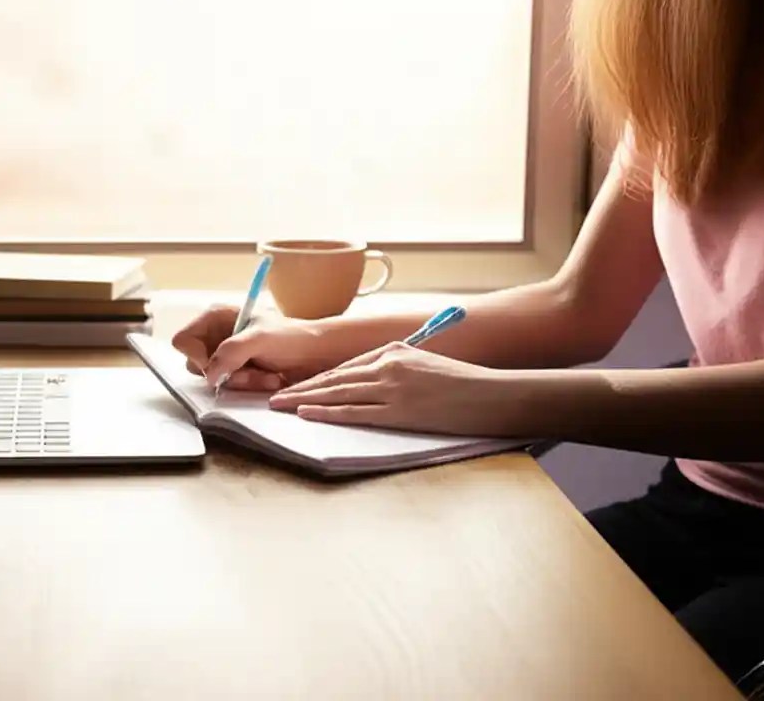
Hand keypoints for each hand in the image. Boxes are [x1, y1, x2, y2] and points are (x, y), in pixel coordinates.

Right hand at [170, 305, 341, 390]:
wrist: (316, 354)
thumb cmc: (291, 337)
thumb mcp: (260, 338)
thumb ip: (231, 352)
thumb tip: (210, 375)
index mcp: (215, 317)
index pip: (183, 340)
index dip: (195, 355)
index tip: (216, 364)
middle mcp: (216, 335)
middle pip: (196, 364)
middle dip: (226, 372)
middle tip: (250, 369)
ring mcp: (226, 356)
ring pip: (215, 380)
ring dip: (242, 380)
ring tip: (266, 374)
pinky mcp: (238, 372)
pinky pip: (230, 388)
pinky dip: (250, 386)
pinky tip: (269, 378)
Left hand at [268, 341, 516, 435]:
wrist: (489, 395)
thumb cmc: (462, 384)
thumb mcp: (426, 364)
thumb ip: (398, 368)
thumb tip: (373, 380)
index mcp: (394, 351)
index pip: (346, 367)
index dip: (319, 379)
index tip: (299, 387)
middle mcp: (387, 365)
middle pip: (334, 378)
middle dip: (301, 388)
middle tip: (274, 397)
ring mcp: (391, 388)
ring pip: (336, 393)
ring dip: (304, 400)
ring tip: (279, 406)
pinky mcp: (397, 411)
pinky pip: (353, 412)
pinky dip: (326, 412)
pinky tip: (306, 413)